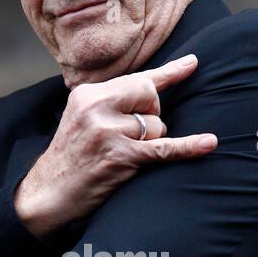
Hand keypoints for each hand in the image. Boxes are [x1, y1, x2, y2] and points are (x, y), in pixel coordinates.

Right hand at [14, 53, 215, 236]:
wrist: (48, 193)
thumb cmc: (71, 157)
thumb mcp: (81, 118)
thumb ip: (110, 101)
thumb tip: (153, 89)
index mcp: (88, 93)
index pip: (136, 78)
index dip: (168, 73)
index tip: (193, 63)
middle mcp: (96, 107)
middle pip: (151, 96)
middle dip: (153, 114)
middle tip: (135, 134)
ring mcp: (107, 131)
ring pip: (156, 125)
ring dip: (151, 141)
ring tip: (124, 155)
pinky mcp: (120, 156)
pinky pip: (163, 148)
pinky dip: (189, 147)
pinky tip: (209, 143)